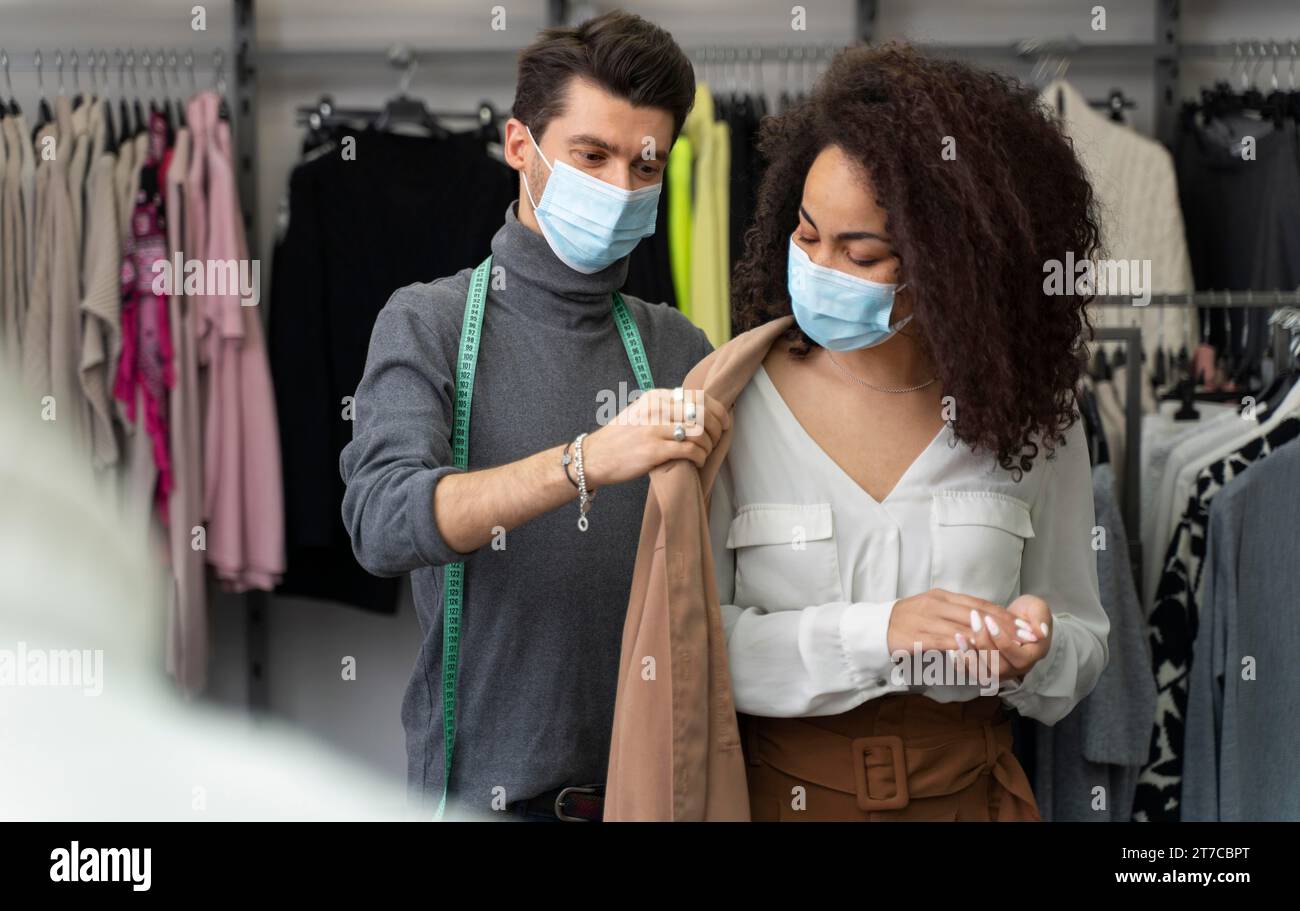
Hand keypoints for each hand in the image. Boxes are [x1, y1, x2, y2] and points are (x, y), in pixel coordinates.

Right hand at [581, 387, 729, 487]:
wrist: (594, 457)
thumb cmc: (619, 438)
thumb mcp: (640, 412)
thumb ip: (664, 408)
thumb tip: (693, 411)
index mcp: (656, 398)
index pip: (698, 396)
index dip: (717, 410)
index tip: (723, 422)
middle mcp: (657, 409)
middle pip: (702, 413)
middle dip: (717, 428)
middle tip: (716, 441)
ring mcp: (655, 429)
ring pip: (699, 432)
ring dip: (708, 445)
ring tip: (705, 453)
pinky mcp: (655, 450)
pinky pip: (690, 450)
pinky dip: (700, 457)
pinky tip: (697, 462)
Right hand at [886, 588, 1021, 656]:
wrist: (875, 627)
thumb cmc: (907, 619)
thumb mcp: (932, 608)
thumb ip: (956, 611)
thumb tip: (983, 618)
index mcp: (943, 596)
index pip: (980, 604)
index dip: (1004, 615)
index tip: (1025, 625)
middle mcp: (937, 605)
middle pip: (977, 614)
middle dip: (1005, 626)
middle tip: (1027, 637)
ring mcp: (926, 620)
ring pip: (963, 628)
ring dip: (990, 639)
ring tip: (1010, 648)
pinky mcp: (917, 636)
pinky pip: (944, 641)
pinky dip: (962, 646)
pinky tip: (979, 653)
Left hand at [959, 594, 1052, 684]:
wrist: (1016, 620)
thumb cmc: (1027, 614)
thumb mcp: (1038, 609)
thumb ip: (1040, 617)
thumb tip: (1040, 632)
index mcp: (1032, 656)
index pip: (1018, 657)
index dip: (1003, 640)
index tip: (989, 619)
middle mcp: (1016, 670)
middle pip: (999, 667)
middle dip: (983, 644)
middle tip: (973, 622)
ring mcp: (999, 673)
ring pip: (983, 674)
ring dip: (969, 656)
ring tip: (958, 636)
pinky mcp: (984, 671)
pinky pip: (970, 674)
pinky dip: (961, 664)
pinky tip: (951, 648)